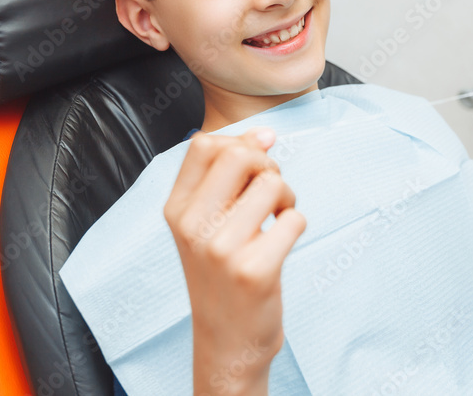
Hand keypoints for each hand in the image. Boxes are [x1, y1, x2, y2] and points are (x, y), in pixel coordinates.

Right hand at [163, 127, 305, 395]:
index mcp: (176, 210)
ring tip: (278, 216)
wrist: (226, 339)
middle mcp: (193, 227)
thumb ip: (228, 175)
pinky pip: (294, 219)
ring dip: (286, 195)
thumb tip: (264, 132)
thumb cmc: (222, 271)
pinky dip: (296, 223)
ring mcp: (222, 250)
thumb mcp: (208, 221)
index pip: (204, 144)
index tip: (254, 164)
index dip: (239, 143)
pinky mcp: (255, 271)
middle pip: (240, 156)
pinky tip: (282, 240)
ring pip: (272, 184)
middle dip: (267, 164)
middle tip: (269, 190)